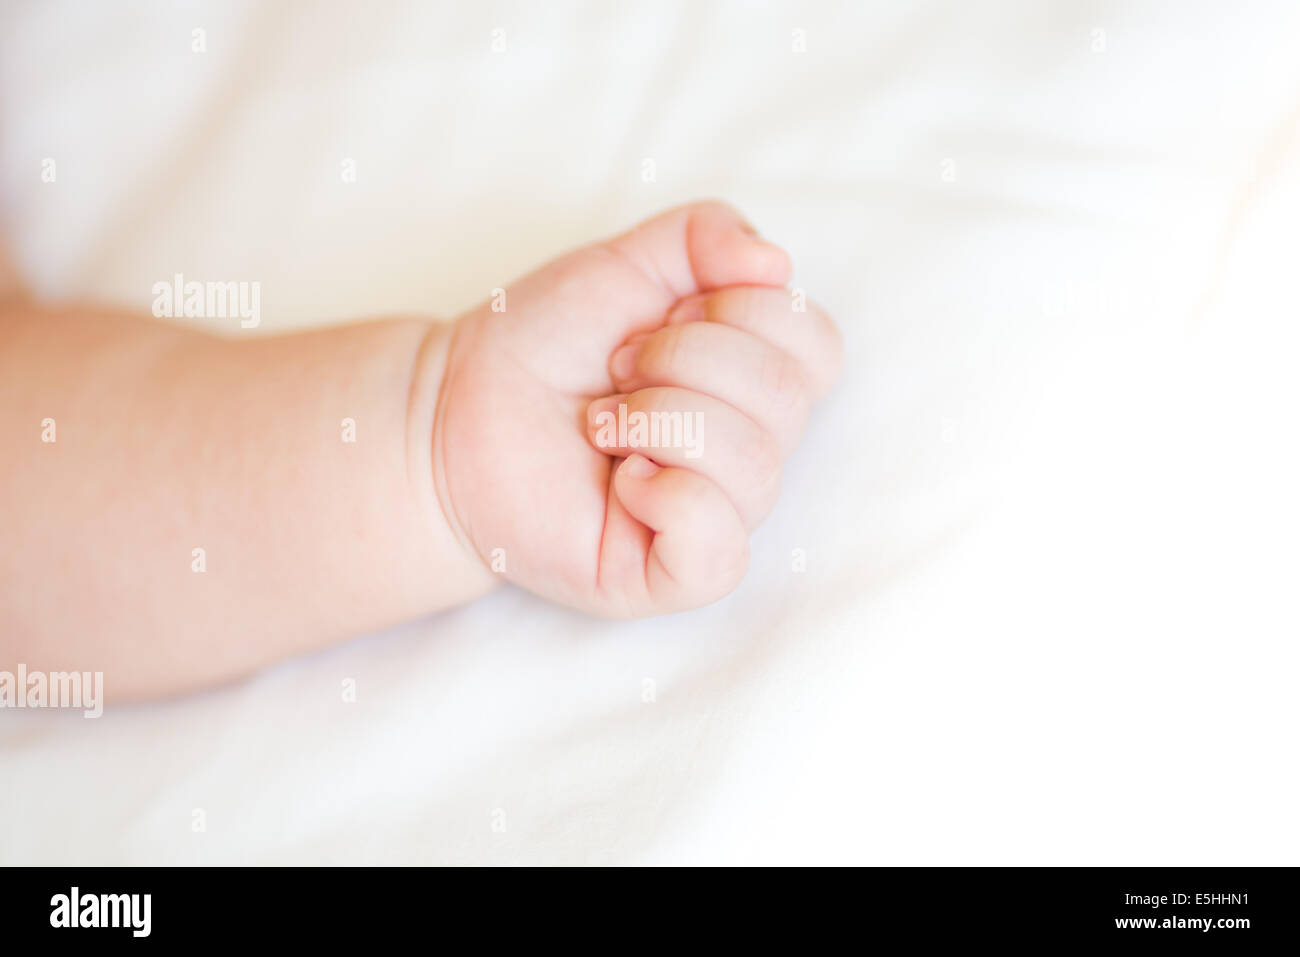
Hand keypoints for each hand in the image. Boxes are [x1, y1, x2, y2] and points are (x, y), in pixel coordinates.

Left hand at [435, 201, 840, 615]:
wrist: (454, 410)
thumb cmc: (543, 346)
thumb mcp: (627, 264)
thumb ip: (706, 236)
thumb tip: (776, 264)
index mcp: (753, 383)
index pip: (816, 346)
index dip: (741, 312)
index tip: (661, 320)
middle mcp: (749, 453)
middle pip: (785, 399)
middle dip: (683, 360)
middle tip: (615, 373)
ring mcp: (716, 519)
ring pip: (755, 468)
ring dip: (659, 420)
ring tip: (601, 423)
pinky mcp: (673, 576)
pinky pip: (721, 547)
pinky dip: (667, 495)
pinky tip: (620, 481)